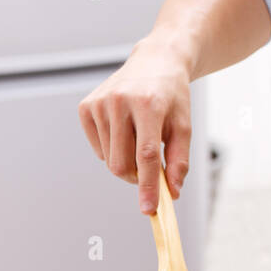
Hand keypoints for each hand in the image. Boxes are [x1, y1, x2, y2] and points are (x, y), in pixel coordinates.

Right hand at [78, 36, 191, 214]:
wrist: (155, 62)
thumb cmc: (172, 96)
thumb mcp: (184, 125)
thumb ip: (180, 160)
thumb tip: (172, 192)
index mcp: (149, 104)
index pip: (147, 155)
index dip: (148, 185)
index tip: (149, 209)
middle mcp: (120, 101)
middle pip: (122, 163)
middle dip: (137, 177)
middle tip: (151, 169)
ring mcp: (99, 103)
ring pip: (109, 159)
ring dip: (127, 161)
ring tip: (141, 138)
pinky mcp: (85, 107)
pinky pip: (99, 148)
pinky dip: (113, 149)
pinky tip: (125, 129)